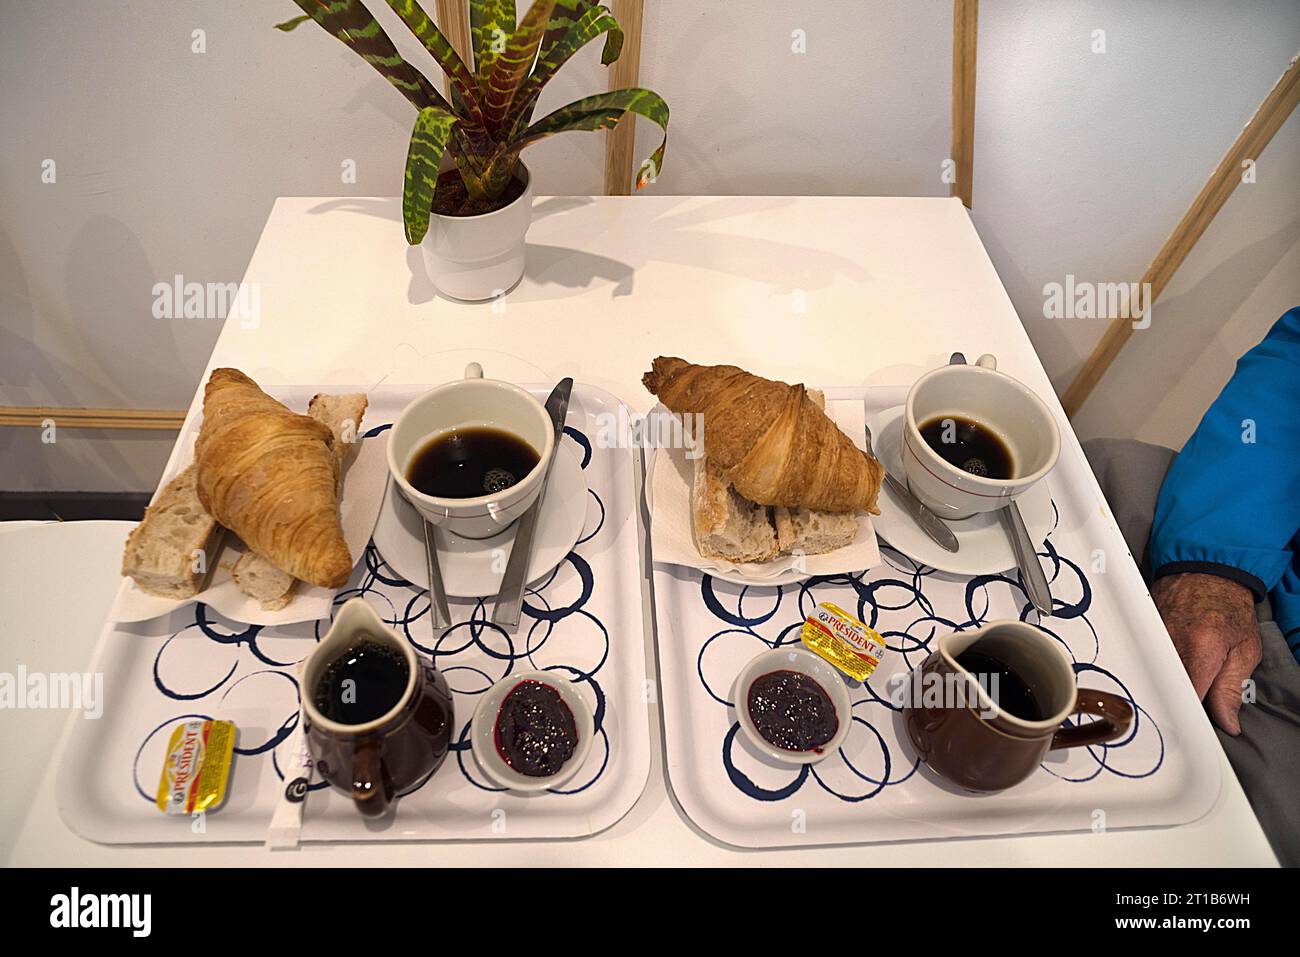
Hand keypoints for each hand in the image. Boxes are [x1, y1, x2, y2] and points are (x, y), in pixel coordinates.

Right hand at [1151, 572, 1260, 734]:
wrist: (1208, 570)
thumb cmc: (1230, 607)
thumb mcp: (1245, 649)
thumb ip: (1232, 689)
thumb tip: (1227, 722)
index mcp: (1202, 648)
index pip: (1191, 698)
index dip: (1193, 717)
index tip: (1197, 728)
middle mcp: (1172, 642)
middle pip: (1167, 688)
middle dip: (1178, 701)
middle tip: (1188, 706)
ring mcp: (1153, 635)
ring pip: (1153, 674)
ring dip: (1165, 682)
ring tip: (1176, 679)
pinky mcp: (1142, 630)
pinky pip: (1146, 658)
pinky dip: (1155, 666)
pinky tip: (1162, 663)